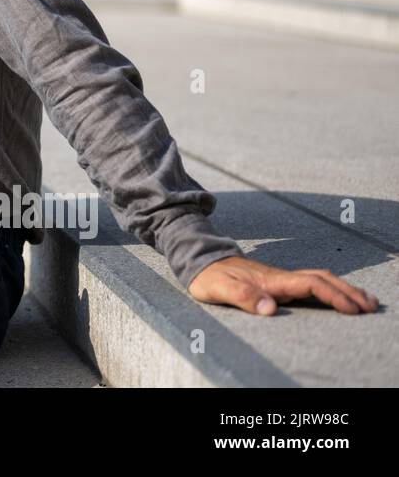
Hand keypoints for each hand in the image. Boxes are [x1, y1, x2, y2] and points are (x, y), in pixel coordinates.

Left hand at [188, 255, 378, 315]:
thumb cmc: (209, 276)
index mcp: (271, 280)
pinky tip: (337, 296)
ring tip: (365, 301)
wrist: (200, 260)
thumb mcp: (219, 288)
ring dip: (343, 289)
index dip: (332, 295)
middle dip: (348, 292)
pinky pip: (311, 283)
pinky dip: (330, 289)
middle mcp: (280, 277)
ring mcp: (280, 278)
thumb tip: (271, 309)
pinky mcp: (277, 282)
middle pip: (322, 279)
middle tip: (370, 306)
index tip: (351, 308)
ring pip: (319, 279)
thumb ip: (243, 297)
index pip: (309, 284)